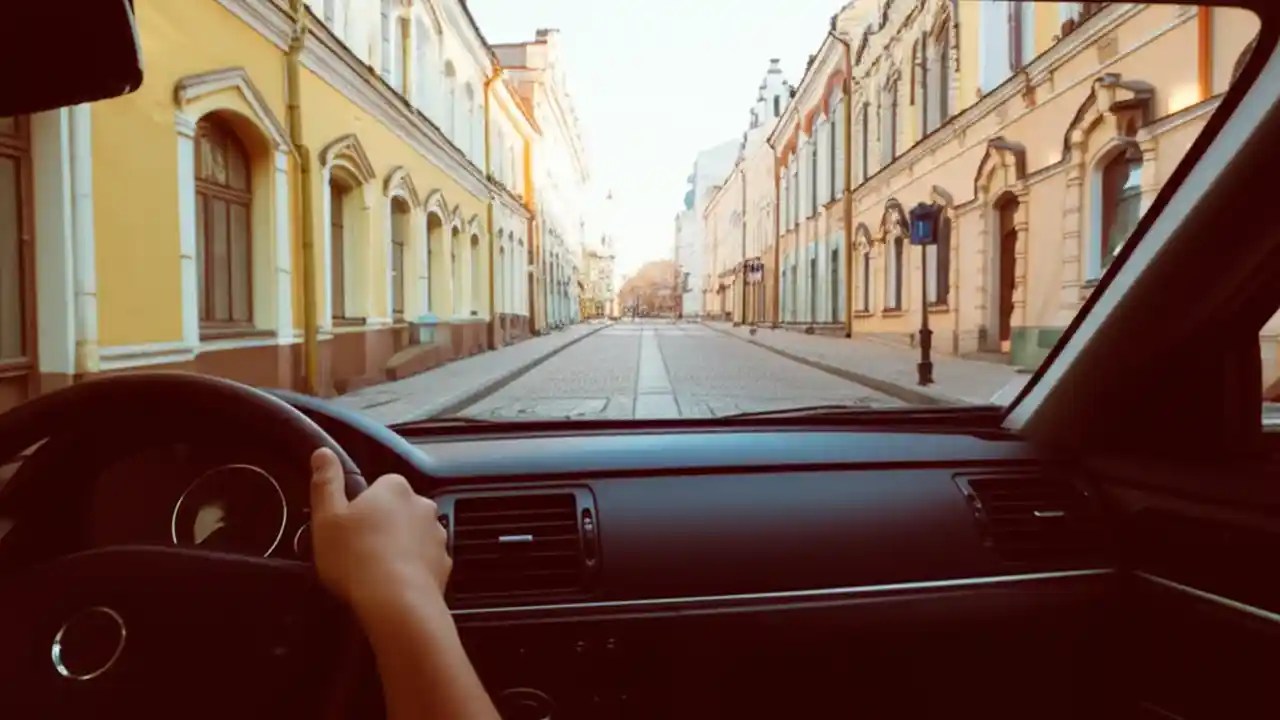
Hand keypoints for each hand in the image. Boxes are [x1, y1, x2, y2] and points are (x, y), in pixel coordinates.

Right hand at [309, 448, 451, 614]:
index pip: (378, 487)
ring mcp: (437, 534)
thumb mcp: (327, 517)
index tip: (348, 528)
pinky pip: (424, 560)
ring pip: (412, 535)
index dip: (361, 507)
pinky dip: (411, 569)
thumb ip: (326, 481)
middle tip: (357, 550)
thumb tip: (322, 453)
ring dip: (398, 547)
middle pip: (397, 510)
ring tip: (374, 571)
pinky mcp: (444, 563)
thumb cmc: (355, 558)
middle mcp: (422, 505)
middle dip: (381, 526)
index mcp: (394, 488)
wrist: (396, 603)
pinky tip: (393, 585)